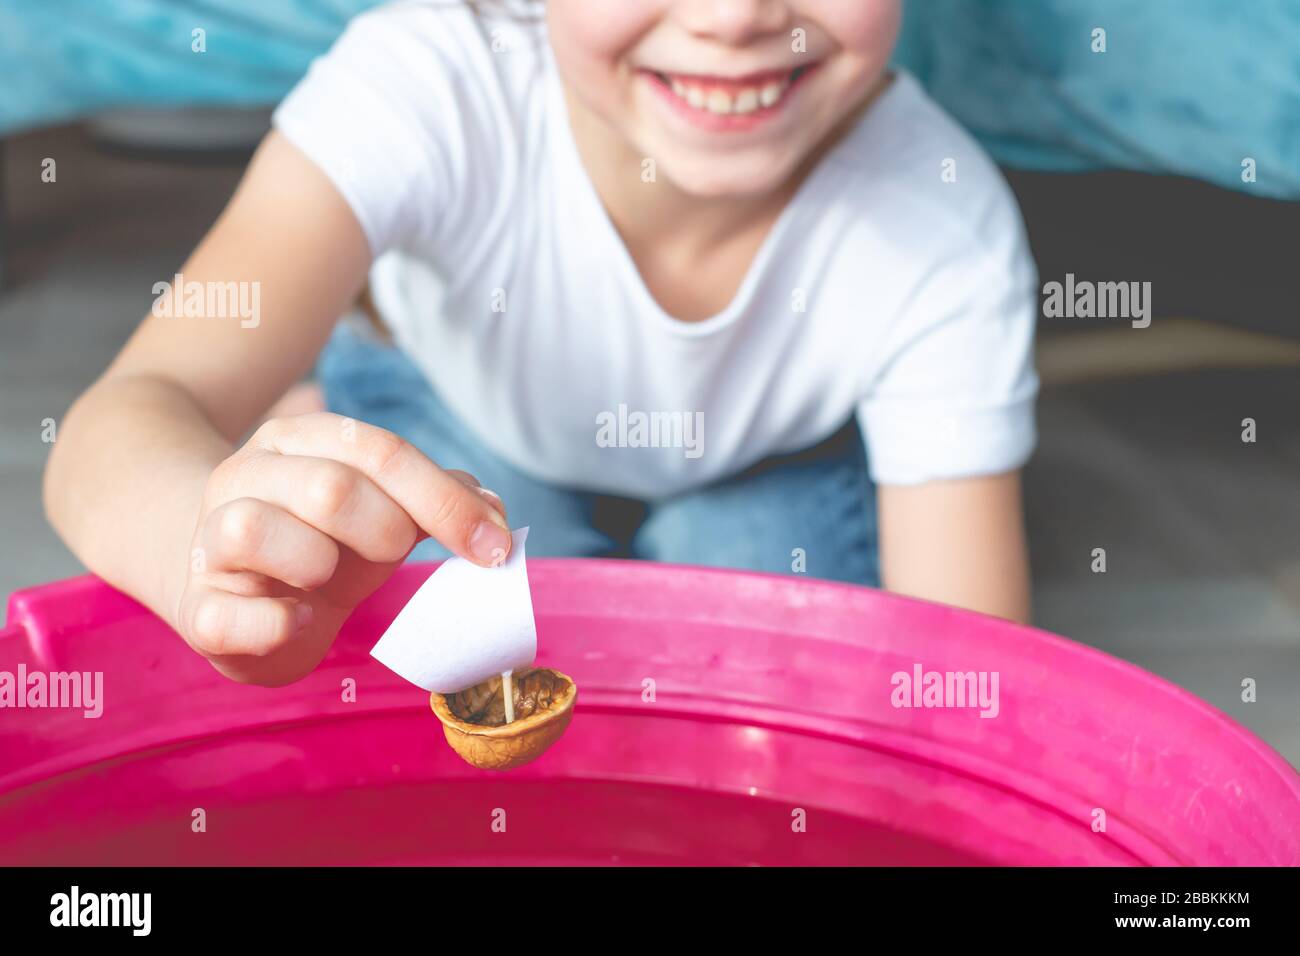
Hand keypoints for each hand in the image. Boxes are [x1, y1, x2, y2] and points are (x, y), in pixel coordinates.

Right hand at [175, 413, 510, 684]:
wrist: (239, 590)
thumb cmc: (328, 545)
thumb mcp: (387, 511)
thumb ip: (441, 499)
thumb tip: (493, 512)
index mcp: (300, 439)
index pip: (382, 451)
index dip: (447, 502)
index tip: (495, 547)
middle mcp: (246, 474)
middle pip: (330, 488)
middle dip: (386, 532)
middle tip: (391, 555)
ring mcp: (210, 537)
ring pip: (257, 529)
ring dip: (318, 566)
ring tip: (325, 581)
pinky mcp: (196, 606)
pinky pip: (224, 614)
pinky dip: (275, 625)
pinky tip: (299, 620)